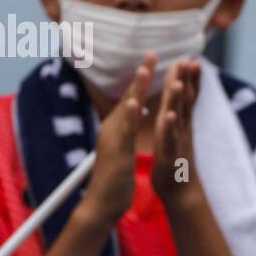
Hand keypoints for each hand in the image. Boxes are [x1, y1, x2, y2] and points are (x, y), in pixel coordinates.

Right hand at [81, 54, 152, 223]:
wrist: (103, 202)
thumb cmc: (114, 176)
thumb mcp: (122, 147)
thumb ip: (126, 128)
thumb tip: (134, 112)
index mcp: (118, 127)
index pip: (133, 98)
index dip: (143, 79)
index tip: (152, 60)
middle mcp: (113, 128)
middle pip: (129, 96)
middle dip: (141, 75)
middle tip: (152, 53)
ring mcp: (114, 138)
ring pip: (127, 110)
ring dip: (136, 89)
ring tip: (145, 69)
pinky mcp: (117, 151)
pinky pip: (124, 132)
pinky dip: (130, 117)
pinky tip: (136, 103)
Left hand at [152, 57, 201, 203]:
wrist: (180, 192)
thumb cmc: (177, 164)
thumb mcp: (180, 136)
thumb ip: (182, 117)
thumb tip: (185, 103)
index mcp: (182, 124)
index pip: (187, 97)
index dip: (190, 79)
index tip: (192, 59)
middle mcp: (182, 130)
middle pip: (185, 101)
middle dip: (187, 81)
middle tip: (191, 61)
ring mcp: (177, 142)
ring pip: (177, 117)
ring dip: (178, 99)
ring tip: (178, 81)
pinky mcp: (169, 155)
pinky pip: (169, 139)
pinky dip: (169, 127)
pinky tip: (168, 115)